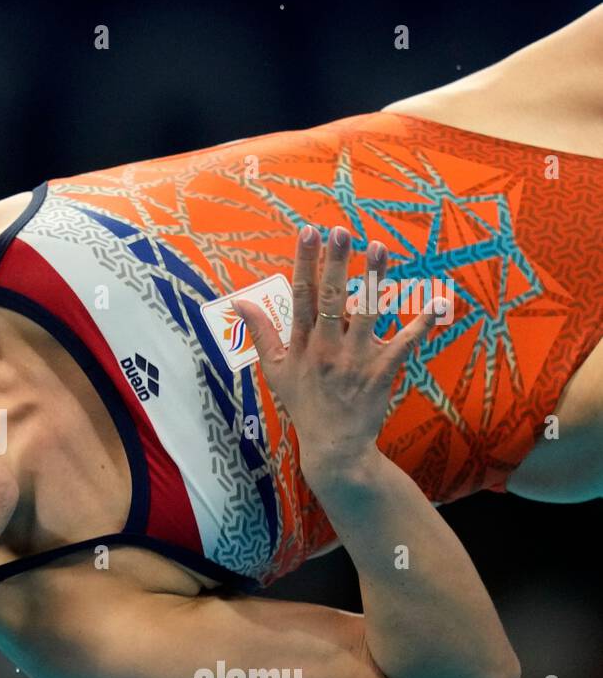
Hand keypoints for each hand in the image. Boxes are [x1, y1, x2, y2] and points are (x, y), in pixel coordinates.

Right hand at [233, 224, 447, 475]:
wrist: (333, 446)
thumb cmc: (303, 404)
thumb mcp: (275, 370)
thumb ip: (260, 333)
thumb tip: (240, 302)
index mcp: (301, 345)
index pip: (300, 296)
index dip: (304, 262)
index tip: (309, 232)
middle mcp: (326, 348)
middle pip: (330, 298)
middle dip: (335, 263)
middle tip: (341, 231)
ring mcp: (356, 359)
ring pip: (367, 313)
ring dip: (374, 279)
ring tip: (379, 248)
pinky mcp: (382, 371)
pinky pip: (405, 343)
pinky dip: (423, 323)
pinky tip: (437, 301)